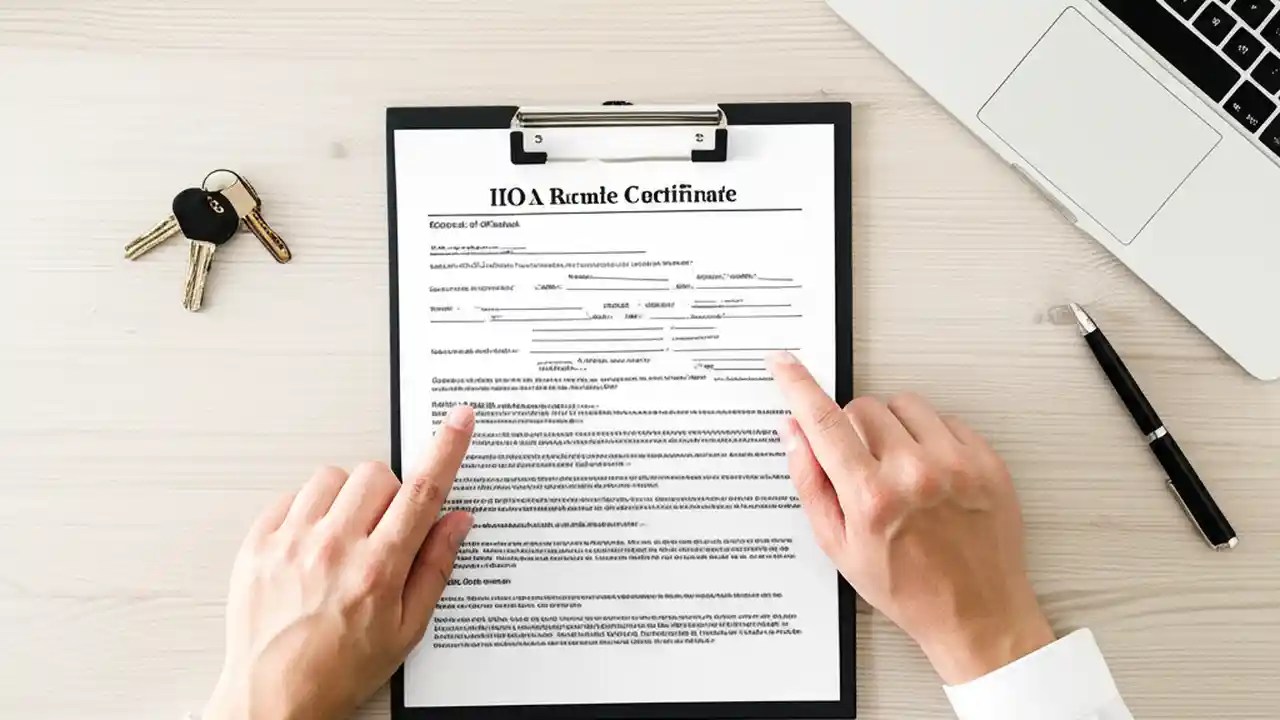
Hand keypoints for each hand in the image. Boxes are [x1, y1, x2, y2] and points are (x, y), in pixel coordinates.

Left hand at [204, 406, 476, 719]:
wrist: (272, 697)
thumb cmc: (338, 670)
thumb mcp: (406, 629)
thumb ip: (435, 567)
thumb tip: (456, 522)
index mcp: (378, 569)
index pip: (422, 492)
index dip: (446, 449)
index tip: (459, 421)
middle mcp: (334, 548)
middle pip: (377, 474)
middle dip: (389, 494)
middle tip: (384, 529)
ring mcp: (291, 542)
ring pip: (333, 477)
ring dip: (347, 498)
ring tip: (344, 537)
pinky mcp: (258, 543)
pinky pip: (291, 496)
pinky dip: (308, 510)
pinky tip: (313, 543)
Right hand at [766, 352, 1053, 684]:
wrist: (977, 613)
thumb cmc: (907, 587)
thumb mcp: (839, 546)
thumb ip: (811, 483)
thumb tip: (793, 432)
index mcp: (871, 497)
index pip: (824, 421)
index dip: (798, 385)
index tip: (784, 362)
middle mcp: (915, 473)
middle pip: (864, 407)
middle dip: (853, 426)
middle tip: (860, 462)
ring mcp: (956, 464)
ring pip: (906, 405)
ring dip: (893, 426)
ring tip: (898, 466)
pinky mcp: (987, 462)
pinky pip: (946, 420)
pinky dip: (931, 438)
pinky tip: (931, 473)